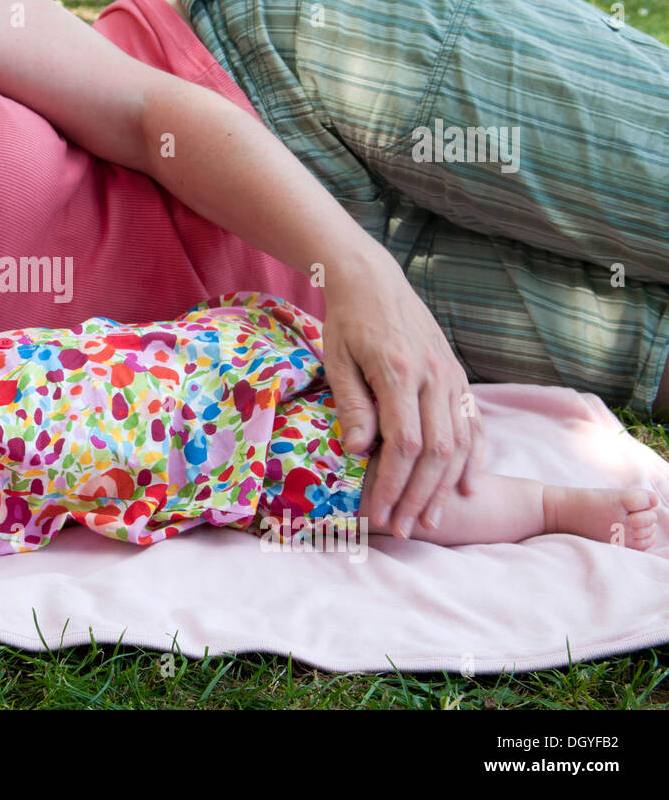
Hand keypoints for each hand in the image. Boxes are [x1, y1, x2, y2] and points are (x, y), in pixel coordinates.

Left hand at [321, 249, 482, 538]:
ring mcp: (453, 377)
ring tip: (431, 521)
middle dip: (420, 496)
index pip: (404, 443)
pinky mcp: (460, 377)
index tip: (381, 513)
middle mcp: (434, 376)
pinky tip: (467, 488)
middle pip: (437, 451)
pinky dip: (475, 459)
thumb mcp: (337, 360)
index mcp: (399, 371)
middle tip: (403, 530)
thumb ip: (351, 405)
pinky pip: (475, 424)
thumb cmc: (347, 323)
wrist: (374, 282)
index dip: (394, 483)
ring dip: (446, 487)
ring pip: (461, 442)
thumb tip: (356, 453)